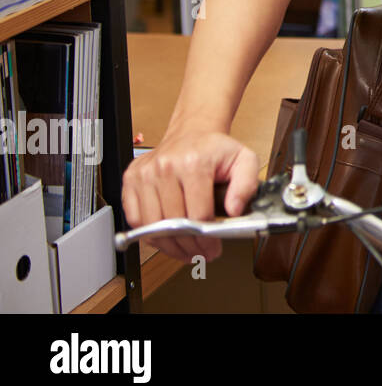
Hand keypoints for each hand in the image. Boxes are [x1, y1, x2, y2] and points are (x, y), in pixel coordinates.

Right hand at [122, 129, 259, 261]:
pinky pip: (135, 219)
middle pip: (174, 224)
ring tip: (184, 249)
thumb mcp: (244, 160)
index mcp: (193, 163)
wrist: (192, 133)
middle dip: (189, 246)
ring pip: (152, 226)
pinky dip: (149, 234)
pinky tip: (166, 237)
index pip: (198, 214)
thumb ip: (246, 185)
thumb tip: (235, 210)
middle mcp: (165, 168)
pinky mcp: (131, 180)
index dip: (207, 238)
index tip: (213, 247)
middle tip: (200, 252)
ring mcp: (144, 174)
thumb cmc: (215, 149)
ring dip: (169, 245)